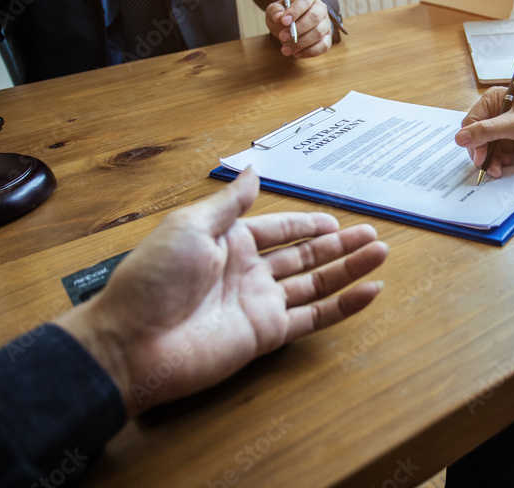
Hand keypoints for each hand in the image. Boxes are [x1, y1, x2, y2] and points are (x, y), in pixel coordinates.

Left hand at [55, 169, 387, 415]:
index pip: (279, 229)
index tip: (335, 219)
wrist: (133, 341)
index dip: (307, 223)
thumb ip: (230, 204)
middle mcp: (250, 271)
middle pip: (305, 255)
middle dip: (339, 244)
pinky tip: (368, 292)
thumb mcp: (190, 226)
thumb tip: (253, 172)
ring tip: (380, 253)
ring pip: (317, 282)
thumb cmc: (153, 279)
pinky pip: (314, 317)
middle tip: (372, 235)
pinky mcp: (268, 333)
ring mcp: (261, 303)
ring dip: (349, 268)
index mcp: (230, 242)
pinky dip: (344, 306)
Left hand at [266, 0, 334, 57]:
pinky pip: (323, 46)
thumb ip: (274, 11)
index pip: (304, 1)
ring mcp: (326, 24)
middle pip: (314, 17)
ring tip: (286, 49)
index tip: (283, 21)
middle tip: (282, 37)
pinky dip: (310, 52)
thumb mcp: (275, 11)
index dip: (295, 11)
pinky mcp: (327, 38)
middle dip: (298, 29)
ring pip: (319, 33)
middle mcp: (320, 8)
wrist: (291, 26)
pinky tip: (297, 54)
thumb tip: (278, 17)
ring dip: (301, 43)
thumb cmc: (284, 16)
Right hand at [453, 88, 513, 178]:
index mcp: (494, 99)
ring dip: (488, 160)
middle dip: (481, 152)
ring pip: (483, 147)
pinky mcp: (508, 140)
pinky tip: (504, 164)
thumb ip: (487, 131)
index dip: (472, 140)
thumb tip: (461, 138)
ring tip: (498, 169)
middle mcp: (495, 112)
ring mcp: (501, 127)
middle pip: (475, 136)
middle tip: (487, 166)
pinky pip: (493, 153)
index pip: (472, 121)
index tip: (479, 157)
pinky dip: (496, 161)